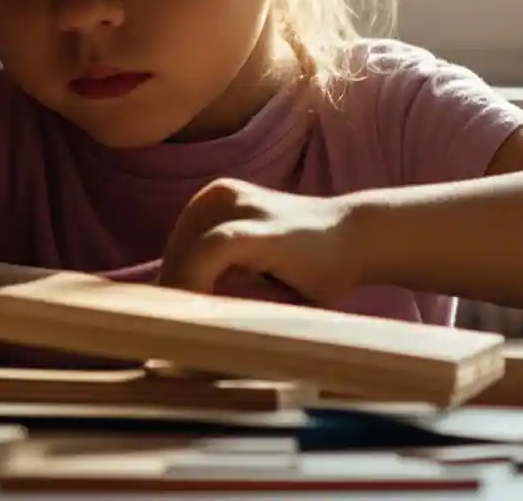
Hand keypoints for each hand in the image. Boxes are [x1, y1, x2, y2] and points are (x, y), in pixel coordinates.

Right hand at [158, 178, 361, 305]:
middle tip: (178, 318)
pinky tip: (195, 273)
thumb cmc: (324, 277)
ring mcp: (229, 191)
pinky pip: (186, 227)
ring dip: (177, 269)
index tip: (184, 318)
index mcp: (271, 235)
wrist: (345, 230)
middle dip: (176, 284)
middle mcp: (248, 204)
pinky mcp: (219, 190)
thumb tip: (206, 333)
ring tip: (188, 297)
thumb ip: (252, 315)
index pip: (214, 249)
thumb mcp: (296, 306)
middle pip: (188, 246)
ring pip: (180, 238)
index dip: (189, 281)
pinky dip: (184, 252)